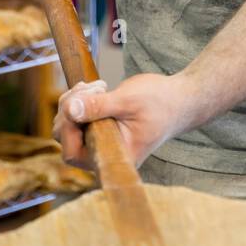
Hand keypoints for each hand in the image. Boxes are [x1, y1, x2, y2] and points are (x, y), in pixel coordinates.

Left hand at [53, 73, 198, 169]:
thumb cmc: (161, 103)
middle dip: (70, 108)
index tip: (79, 102)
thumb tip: (70, 109)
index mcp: (115, 157)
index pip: (72, 153)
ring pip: (68, 125)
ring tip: (96, 87)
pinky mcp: (100, 130)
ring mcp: (101, 142)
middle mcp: (105, 155)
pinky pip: (77, 118)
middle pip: (65, 138)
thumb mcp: (128, 101)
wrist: (179, 100)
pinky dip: (79, 100)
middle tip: (92, 88)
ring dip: (74, 102)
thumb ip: (98, 107)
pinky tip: (96, 89)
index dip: (69, 127)